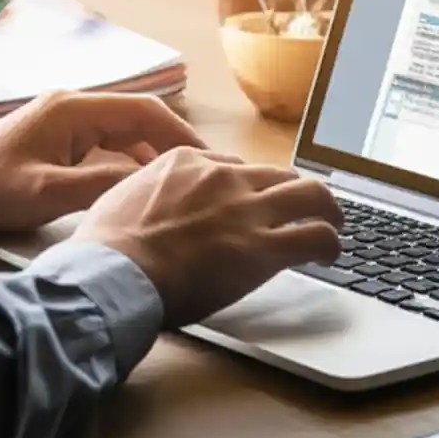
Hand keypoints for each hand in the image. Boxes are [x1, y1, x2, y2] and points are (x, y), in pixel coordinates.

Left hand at [0, 92, 203, 232]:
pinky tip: (145, 184)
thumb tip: (149, 184)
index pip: (143, 111)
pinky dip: (131, 159)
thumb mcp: (47, 193)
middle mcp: (74, 107)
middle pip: (138, 118)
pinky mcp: (60, 138)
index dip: (179, 133)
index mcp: (73, 110)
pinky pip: (108, 143)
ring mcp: (66, 121)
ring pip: (125, 131)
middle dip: (173, 143)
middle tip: (203, 173)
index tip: (206, 160)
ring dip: (153, 152)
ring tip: (183, 180)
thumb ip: (100, 186)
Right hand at [73, 147, 344, 326]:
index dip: (248, 187)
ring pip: (310, 194)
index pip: (233, 165)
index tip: (251, 202)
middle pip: (277, 174)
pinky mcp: (262, 247)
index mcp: (185, 162)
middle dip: (295, 192)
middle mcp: (222, 177)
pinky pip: (315, 235)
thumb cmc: (105, 249)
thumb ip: (146, 193)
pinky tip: (331, 253)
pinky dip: (331, 242)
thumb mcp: (119, 197)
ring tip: (333, 224)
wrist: (112, 275)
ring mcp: (245, 209)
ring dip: (327, 209)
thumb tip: (149, 206)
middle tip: (304, 209)